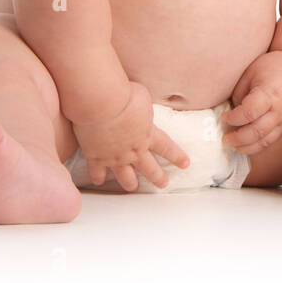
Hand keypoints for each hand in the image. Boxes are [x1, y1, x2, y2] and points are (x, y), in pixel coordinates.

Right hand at [71, 81, 189, 191]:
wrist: (101, 103)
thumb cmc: (123, 94)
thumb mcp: (142, 97)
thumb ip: (143, 106)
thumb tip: (141, 105)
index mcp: (148, 134)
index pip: (167, 148)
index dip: (177, 157)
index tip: (184, 164)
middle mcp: (134, 150)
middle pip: (150, 168)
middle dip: (158, 177)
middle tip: (163, 183)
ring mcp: (115, 156)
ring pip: (126, 177)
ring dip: (130, 183)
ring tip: (132, 188)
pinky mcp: (96, 157)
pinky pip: (97, 173)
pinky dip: (98, 178)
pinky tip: (98, 181)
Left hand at [220, 51, 281, 153]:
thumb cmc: (273, 66)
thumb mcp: (251, 73)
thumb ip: (241, 96)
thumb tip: (231, 115)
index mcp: (269, 93)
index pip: (249, 113)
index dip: (233, 118)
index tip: (224, 117)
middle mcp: (280, 110)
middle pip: (257, 132)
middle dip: (238, 138)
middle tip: (225, 139)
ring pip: (265, 141)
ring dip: (247, 147)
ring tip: (233, 145)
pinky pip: (271, 140)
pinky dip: (257, 145)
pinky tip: (246, 144)